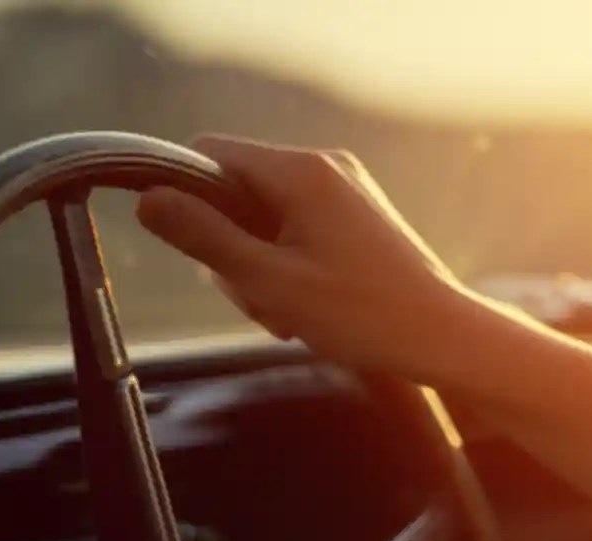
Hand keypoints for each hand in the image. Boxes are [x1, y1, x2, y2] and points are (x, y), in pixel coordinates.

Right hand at [136, 135, 477, 379]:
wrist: (443, 336)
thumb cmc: (363, 314)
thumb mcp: (268, 281)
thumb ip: (204, 238)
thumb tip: (148, 200)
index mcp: (301, 172)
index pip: (208, 153)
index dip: (183, 195)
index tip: (189, 248)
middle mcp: (324, 168)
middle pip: (235, 191)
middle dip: (230, 250)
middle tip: (260, 301)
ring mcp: (343, 191)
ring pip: (263, 219)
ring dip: (260, 269)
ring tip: (289, 314)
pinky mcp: (355, 217)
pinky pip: (296, 231)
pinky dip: (288, 269)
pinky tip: (308, 310)